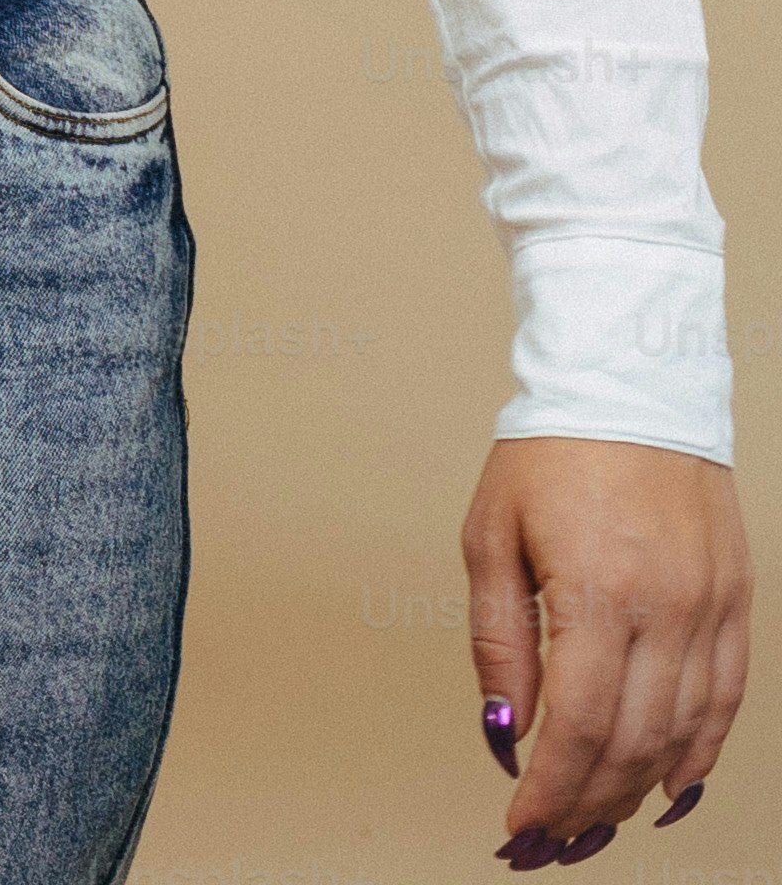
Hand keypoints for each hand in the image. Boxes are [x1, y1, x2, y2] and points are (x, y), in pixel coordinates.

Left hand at [470, 435, 747, 858]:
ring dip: (639, 789)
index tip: (520, 821)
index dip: (552, 785)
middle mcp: (666, 610)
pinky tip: (668, 787)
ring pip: (684, 731)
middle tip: (551, 837)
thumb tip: (504, 729)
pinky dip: (699, 751)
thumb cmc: (547, 458)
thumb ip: (499, 640)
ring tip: (597, 822)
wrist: (631, 391)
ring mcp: (711, 609)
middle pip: (635, 741)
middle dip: (590, 801)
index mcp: (597, 593)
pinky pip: (726, 697)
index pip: (581, 724)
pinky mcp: (737, 603)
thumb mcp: (491, 538)